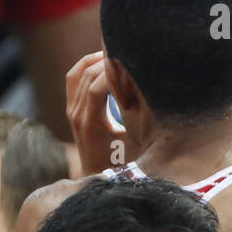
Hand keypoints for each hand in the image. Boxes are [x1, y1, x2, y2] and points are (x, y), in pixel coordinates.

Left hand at [66, 51, 133, 175]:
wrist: (98, 177)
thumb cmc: (123, 164)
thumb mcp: (137, 144)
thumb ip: (144, 119)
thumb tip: (160, 95)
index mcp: (91, 125)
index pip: (97, 87)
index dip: (116, 72)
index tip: (135, 67)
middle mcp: (78, 115)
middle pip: (89, 73)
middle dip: (110, 60)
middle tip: (131, 55)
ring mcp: (72, 110)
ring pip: (81, 71)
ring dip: (100, 59)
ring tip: (121, 54)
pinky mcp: (72, 107)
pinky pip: (74, 76)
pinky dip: (87, 63)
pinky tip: (106, 60)